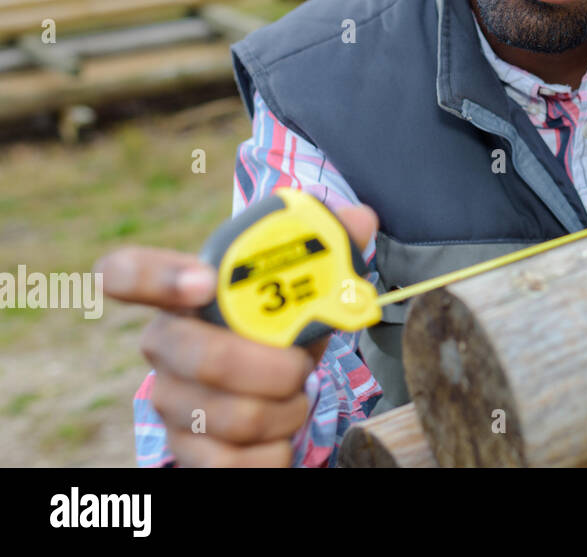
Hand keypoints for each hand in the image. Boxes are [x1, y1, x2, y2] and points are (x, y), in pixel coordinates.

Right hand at [97, 202, 377, 466]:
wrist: (274, 388)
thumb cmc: (281, 326)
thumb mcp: (304, 284)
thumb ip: (329, 246)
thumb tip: (361, 219)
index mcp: (183, 292)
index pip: (129, 271)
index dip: (156, 275)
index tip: (203, 280)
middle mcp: (163, 346)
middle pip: (207, 358)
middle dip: (276, 365)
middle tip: (301, 365)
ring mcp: (169, 402)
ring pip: (235, 415)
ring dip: (288, 408)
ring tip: (294, 395)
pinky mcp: (186, 451)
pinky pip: (235, 463)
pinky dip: (277, 451)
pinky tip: (281, 434)